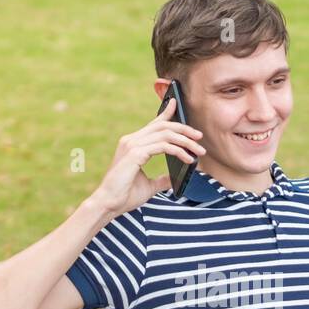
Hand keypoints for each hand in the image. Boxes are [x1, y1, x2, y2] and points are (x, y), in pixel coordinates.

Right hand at [89, 99, 206, 216]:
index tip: (176, 104)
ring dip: (186, 141)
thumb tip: (174, 178)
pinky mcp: (135, 154)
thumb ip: (161, 179)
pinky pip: (163, 146)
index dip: (166, 112)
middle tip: (199, 136)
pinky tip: (188, 159)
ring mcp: (132, 145)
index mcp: (132, 144)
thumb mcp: (148, 186)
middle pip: (163, 126)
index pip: (153, 124)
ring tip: (199, 151)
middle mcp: (131, 140)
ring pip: (166, 134)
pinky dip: (178, 151)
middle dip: (184, 129)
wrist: (108, 204)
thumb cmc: (124, 196)